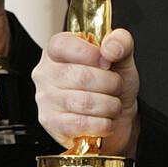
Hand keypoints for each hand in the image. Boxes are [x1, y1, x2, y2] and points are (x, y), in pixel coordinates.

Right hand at [33, 29, 140, 158]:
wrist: (117, 117)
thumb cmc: (111, 84)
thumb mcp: (122, 57)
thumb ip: (120, 42)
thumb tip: (110, 47)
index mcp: (57, 51)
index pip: (62, 45)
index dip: (90, 54)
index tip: (108, 62)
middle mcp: (46, 73)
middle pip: (81, 77)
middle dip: (110, 84)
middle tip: (116, 86)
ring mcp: (45, 99)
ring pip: (83, 102)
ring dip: (109, 105)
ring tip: (113, 104)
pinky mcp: (51, 123)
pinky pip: (81, 124)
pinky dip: (102, 124)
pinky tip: (104, 120)